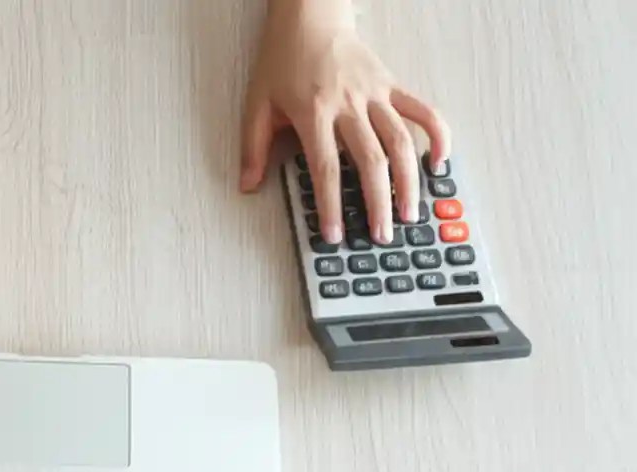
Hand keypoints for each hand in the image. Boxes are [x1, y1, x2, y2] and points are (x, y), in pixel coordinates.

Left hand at [240, 2, 449, 246]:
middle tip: (381, 235)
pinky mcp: (392, 85)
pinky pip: (423, 111)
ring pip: (401, 142)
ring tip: (410, 213)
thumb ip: (252, 147)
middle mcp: (348, 105)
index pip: (326, 169)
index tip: (334, 234)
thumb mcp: (256, 103)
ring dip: (409, 181)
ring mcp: (375, 94)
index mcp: (313, 113)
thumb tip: (247, 185)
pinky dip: (437, 136)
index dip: (331, 205)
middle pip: (370, 161)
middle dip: (377, 203)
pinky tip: (438, 163)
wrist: (309, 17)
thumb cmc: (282, 60)